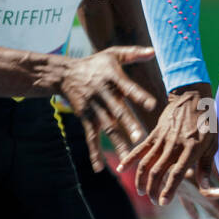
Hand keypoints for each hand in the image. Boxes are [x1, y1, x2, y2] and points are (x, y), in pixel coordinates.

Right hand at [60, 46, 156, 172]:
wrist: (64, 73)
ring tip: (127, 156)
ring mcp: (93, 108)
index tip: (152, 105)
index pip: (128, 87)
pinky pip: (90, 137)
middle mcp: (103, 94)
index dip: (139, 96)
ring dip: (116, 142)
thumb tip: (154, 51)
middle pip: (117, 111)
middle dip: (128, 124)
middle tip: (141, 137)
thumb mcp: (113, 54)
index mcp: (113, 78)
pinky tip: (100, 167)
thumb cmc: (95, 63)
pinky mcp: (85, 117)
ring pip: (106, 127)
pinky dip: (94, 152)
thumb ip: (133, 53)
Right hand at [118, 82, 215, 204]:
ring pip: (147, 163)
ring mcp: (162, 139)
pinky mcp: (154, 133)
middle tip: (155, 201)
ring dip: (142, 179)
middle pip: (158, 171)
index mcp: (190, 149)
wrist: (193, 97)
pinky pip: (140, 148)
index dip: (169, 190)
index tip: (163, 203)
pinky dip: (129, 158)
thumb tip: (210, 191)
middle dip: (154, 189)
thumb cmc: (208, 123)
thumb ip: (206, 169)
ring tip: (142, 192)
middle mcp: (174, 145)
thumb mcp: (212, 145)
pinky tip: (120, 168)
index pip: (176, 174)